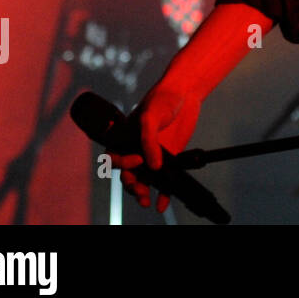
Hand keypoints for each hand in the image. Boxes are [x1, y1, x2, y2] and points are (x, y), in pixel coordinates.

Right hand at [107, 83, 201, 212]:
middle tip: (140, 192)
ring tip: (147, 201)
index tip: (138, 159)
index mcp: (123, 139)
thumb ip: (148, 139)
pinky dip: (162, 194)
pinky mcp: (168, 161)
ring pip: (142, 181)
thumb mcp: (150, 116)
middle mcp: (135, 150)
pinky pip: (163, 181)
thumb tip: (152, 165)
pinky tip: (162, 203)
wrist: (185, 94)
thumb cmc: (162, 99)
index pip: (114, 159)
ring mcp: (151, 157)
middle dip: (131, 186)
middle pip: (127, 174)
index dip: (122, 163)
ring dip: (142, 192)